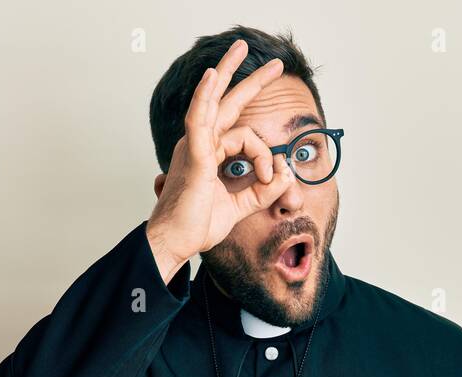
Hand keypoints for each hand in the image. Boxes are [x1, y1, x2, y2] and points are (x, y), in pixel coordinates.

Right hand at [146, 39, 294, 283]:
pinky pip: (199, 119)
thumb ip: (263, 190)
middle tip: (274, 65)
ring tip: (242, 48)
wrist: (175, 243)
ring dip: (228, 72)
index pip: (246, 138)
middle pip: (226, 102)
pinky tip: (212, 75)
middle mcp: (199, 144)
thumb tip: (286, 173)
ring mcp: (194, 147)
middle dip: (250, 80)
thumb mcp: (240, 207)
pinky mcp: (194, 157)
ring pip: (215, 104)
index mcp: (208, 154)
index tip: (271, 180)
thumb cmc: (197, 226)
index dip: (266, 156)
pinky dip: (205, 96)